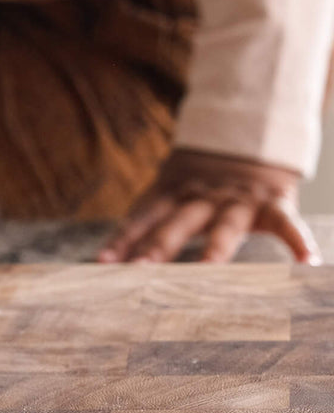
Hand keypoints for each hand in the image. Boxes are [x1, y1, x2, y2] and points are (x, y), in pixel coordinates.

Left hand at [98, 149, 320, 263]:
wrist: (244, 141)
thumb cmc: (196, 183)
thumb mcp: (168, 193)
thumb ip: (145, 225)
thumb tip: (103, 261)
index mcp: (171, 194)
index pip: (142, 218)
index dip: (122, 239)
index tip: (102, 263)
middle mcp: (200, 198)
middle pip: (177, 223)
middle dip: (158, 246)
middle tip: (139, 269)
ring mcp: (237, 201)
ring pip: (226, 227)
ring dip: (217, 248)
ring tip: (210, 271)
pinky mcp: (272, 204)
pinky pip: (286, 224)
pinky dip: (298, 242)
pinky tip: (308, 263)